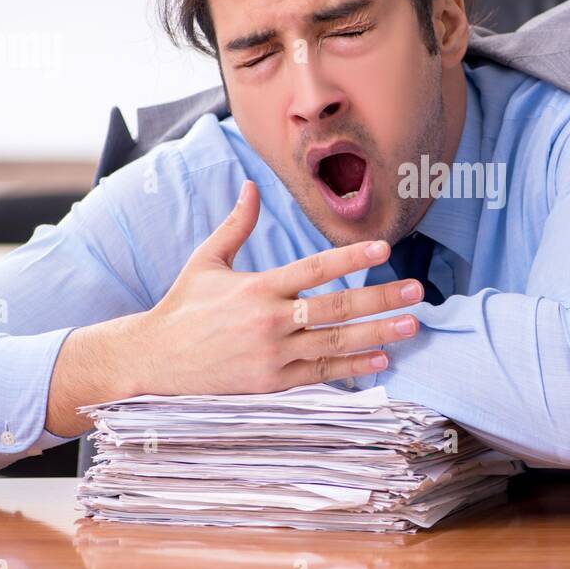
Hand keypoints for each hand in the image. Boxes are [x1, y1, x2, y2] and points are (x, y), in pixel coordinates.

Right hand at [46, 180, 422, 433]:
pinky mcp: (271, 383)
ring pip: (336, 343)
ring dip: (378, 334)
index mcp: (257, 287)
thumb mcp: (206, 260)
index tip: (385, 249)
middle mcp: (269, 320)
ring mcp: (273, 354)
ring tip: (411, 326)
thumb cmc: (182, 306)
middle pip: (336, 307)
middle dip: (381, 299)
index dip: (351, 257)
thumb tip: (251, 185)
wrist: (153, 358)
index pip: (315, 268)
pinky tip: (382, 361)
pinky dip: (353, 369)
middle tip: (416, 292)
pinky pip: (321, 375)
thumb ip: (236, 224)